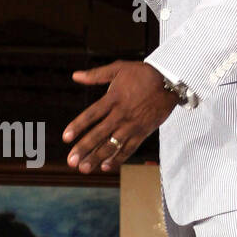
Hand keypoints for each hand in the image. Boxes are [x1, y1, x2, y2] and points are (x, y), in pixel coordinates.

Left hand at [63, 61, 177, 172]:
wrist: (170, 81)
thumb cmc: (142, 73)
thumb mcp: (118, 68)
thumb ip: (96, 75)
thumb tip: (75, 76)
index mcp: (113, 98)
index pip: (91, 115)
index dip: (78, 126)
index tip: (65, 138)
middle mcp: (121, 114)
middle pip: (99, 134)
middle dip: (84, 148)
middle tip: (71, 162)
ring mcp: (132, 125)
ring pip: (112, 145)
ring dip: (97, 158)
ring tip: (84, 168)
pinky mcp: (143, 132)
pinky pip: (129, 148)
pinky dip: (118, 158)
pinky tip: (106, 167)